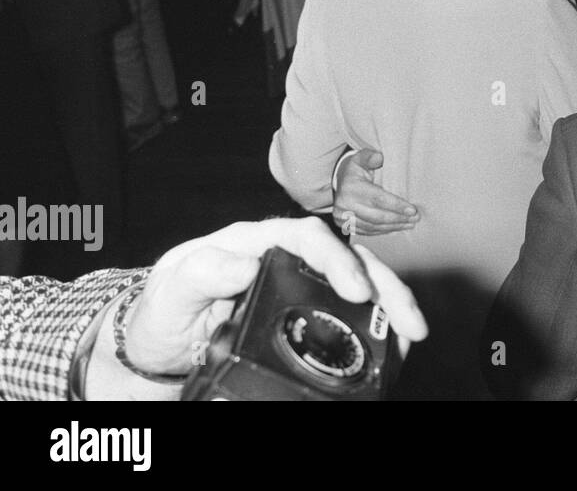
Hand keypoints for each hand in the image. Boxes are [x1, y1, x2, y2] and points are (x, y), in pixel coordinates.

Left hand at [120, 217, 427, 377]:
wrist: (159, 344)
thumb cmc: (162, 313)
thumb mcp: (169, 294)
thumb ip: (200, 274)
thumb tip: (247, 262)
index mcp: (250, 242)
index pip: (303, 236)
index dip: (335, 257)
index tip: (355, 289)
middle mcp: (281, 255)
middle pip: (345, 254)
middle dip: (383, 282)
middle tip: (406, 317)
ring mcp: (296, 280)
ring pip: (356, 277)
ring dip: (390, 300)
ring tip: (413, 331)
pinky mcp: (305, 306)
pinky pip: (349, 306)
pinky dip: (376, 320)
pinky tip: (395, 340)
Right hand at [334, 148, 419, 235]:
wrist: (340, 182)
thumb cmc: (356, 169)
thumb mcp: (361, 157)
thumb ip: (370, 156)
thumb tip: (379, 158)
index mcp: (350, 187)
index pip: (377, 199)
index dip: (396, 205)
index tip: (413, 209)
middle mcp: (344, 205)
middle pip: (376, 216)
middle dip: (398, 218)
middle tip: (415, 218)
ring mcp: (342, 217)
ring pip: (372, 226)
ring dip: (393, 227)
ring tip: (410, 223)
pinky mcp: (344, 226)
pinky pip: (367, 231)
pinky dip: (383, 231)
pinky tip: (396, 227)